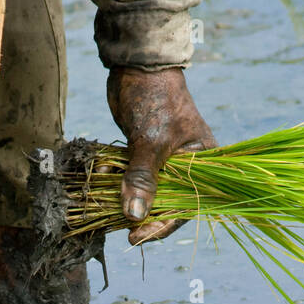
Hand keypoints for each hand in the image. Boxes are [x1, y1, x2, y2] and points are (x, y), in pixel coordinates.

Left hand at [107, 67, 215, 244]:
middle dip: (141, 216)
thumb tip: (133, 217)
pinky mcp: (142, 154)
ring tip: (106, 203)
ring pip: (144, 192)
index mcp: (202, 163)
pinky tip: (100, 171)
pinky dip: (114, 178)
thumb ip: (142, 180)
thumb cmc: (156, 99)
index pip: (186, 206)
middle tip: (121, 230)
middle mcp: (185, 166)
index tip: (136, 237)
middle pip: (164, 204)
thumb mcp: (151, 142)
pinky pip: (128, 176)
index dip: (161, 226)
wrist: (136, 66)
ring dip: (123, 198)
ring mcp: (162, 160)